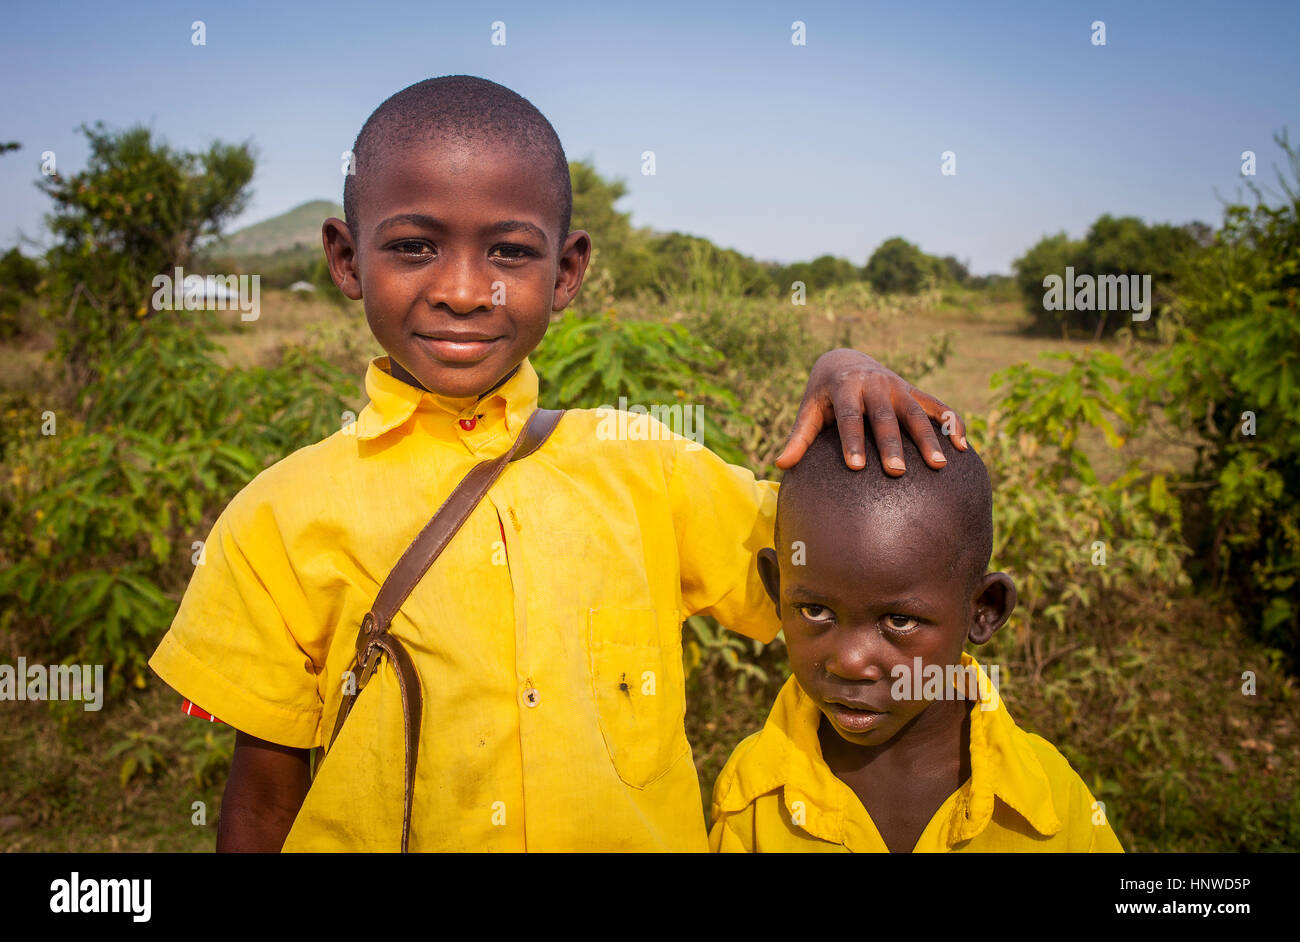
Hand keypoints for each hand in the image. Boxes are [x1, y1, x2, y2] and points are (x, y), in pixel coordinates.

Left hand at [775, 348, 967, 474]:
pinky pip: (938, 407)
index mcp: (846, 388)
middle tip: (897, 473)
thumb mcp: (809, 409)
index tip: (855, 467)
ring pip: (916, 413)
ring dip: (929, 439)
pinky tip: (964, 447)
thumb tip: (780, 466)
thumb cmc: (824, 394)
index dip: (852, 441)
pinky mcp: (914, 392)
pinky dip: (952, 423)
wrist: (846, 360)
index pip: (850, 417)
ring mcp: (898, 387)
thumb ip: (799, 436)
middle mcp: (875, 385)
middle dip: (892, 445)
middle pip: (885, 417)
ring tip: (939, 465)